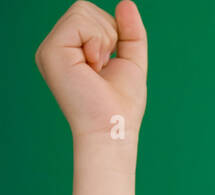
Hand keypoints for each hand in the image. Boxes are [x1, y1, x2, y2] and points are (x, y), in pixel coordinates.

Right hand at [34, 0, 146, 139]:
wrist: (113, 129)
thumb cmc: (121, 106)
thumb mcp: (131, 61)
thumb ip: (131, 32)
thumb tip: (126, 3)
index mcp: (70, 49)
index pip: (90, 14)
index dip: (110, 33)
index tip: (107, 65)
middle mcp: (56, 48)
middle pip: (84, 8)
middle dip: (107, 34)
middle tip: (102, 68)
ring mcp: (50, 49)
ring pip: (82, 10)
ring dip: (103, 39)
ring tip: (97, 69)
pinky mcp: (50, 51)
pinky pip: (79, 20)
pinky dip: (96, 41)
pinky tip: (92, 67)